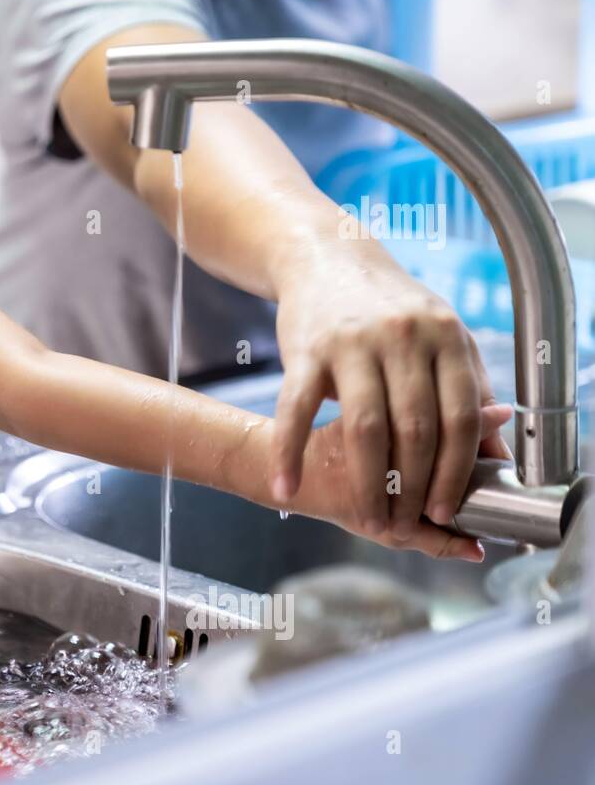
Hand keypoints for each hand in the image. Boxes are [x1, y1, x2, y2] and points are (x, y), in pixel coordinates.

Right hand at [271, 252, 509, 544]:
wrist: (326, 258)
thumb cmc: (390, 308)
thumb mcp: (441, 338)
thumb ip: (470, 394)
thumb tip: (497, 458)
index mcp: (446, 337)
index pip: (459, 416)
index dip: (456, 470)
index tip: (447, 510)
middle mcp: (404, 337)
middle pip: (414, 429)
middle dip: (412, 488)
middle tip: (405, 525)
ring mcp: (352, 343)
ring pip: (365, 427)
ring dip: (367, 482)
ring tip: (368, 518)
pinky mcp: (305, 350)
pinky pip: (297, 410)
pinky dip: (290, 453)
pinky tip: (286, 486)